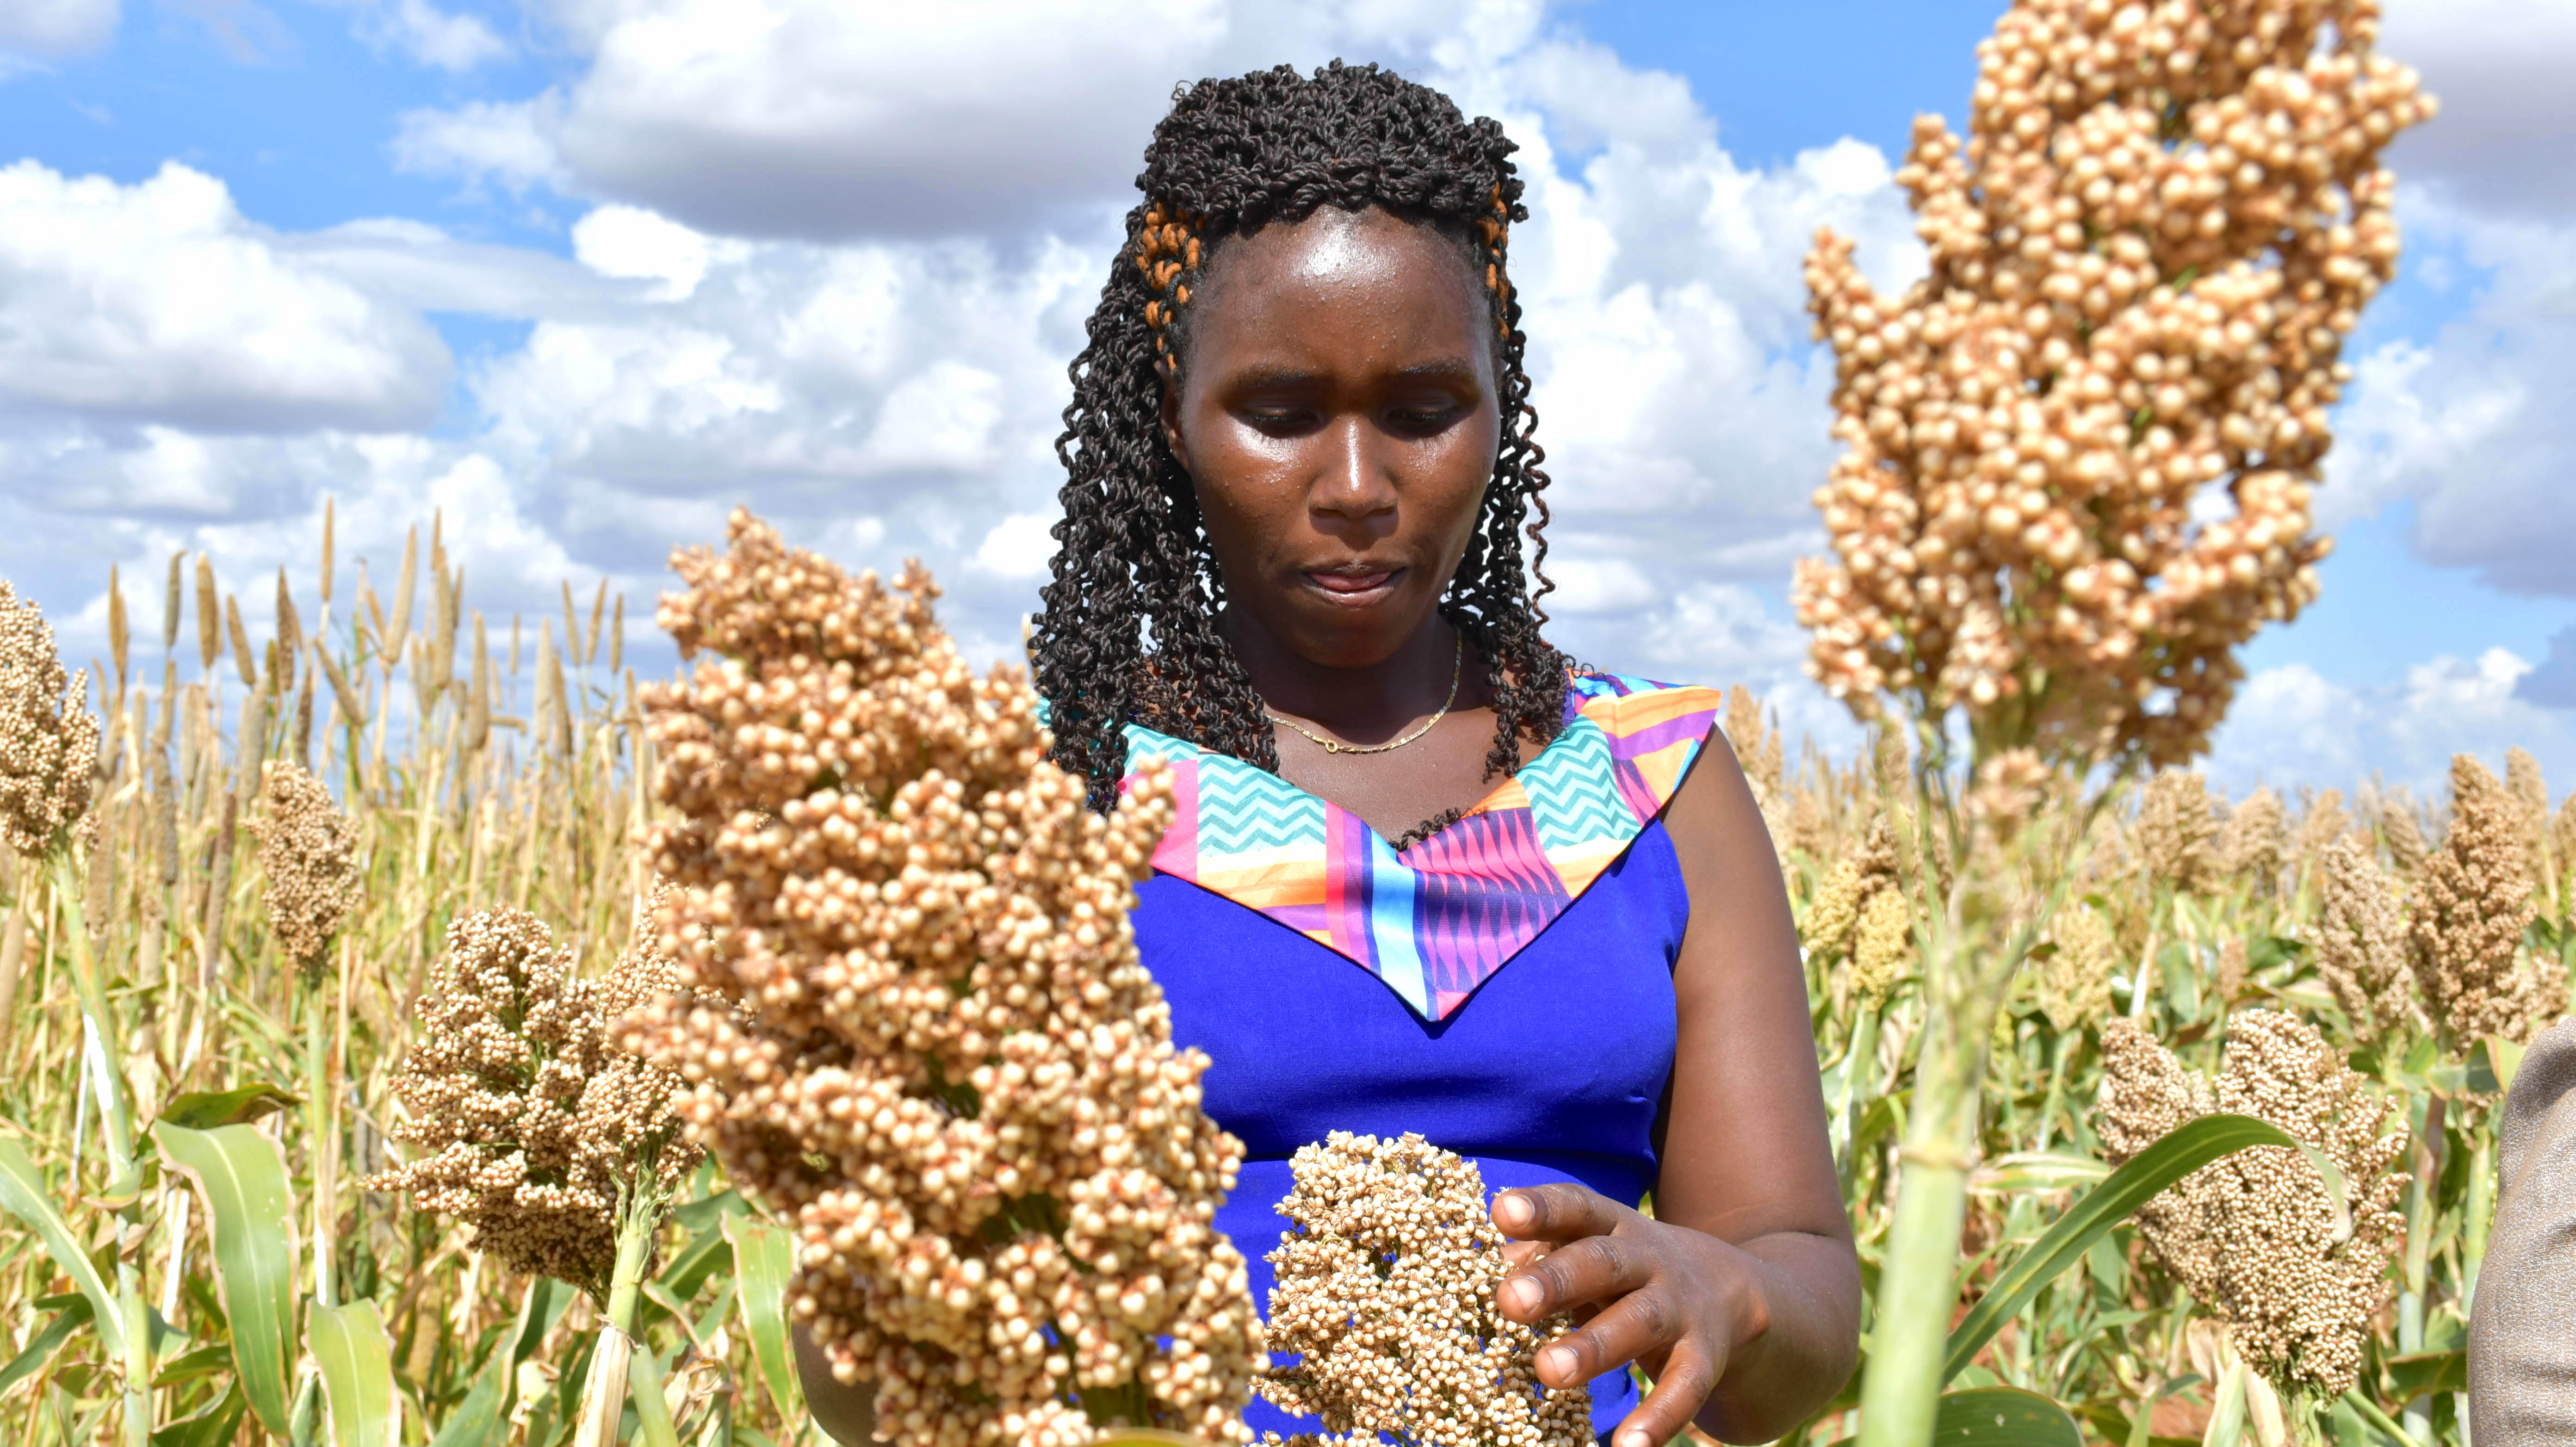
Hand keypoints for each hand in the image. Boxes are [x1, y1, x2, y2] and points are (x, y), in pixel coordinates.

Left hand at [1492, 1182, 1773, 1446]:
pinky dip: (1659, 1417)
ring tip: (1547, 1372)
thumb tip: (1501, 1262)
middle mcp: (1649, 1259)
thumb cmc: (1626, 1269)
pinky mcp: (1705, 1355)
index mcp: (1613, 1224)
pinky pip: (1685, 1386)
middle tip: (1509, 1300)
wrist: (1731, 1289)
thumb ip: (1546, 1251)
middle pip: (1603, 1262)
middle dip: (1556, 1280)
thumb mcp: (1594, 1247)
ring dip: (1593, 1347)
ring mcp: (1680, 1307)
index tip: (1502, 1211)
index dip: (1541, 1208)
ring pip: (1639, 1321)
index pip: (1576, 1207)